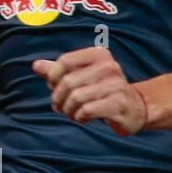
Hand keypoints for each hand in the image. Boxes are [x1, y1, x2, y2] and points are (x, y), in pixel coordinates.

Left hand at [32, 47, 148, 135]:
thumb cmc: (101, 90)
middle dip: (58, 97)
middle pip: (68, 81)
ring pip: (76, 97)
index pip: (65, 61)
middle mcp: (110, 66)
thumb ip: (58, 71)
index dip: (53, 76)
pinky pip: (87, 110)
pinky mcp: (119, 104)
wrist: (135, 108)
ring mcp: (117, 85)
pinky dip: (79, 116)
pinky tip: (83, 117)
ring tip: (71, 112)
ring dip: (68, 109)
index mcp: (99, 54)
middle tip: (60, 106)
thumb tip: (36, 65)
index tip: (53, 86)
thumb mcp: (81, 77)